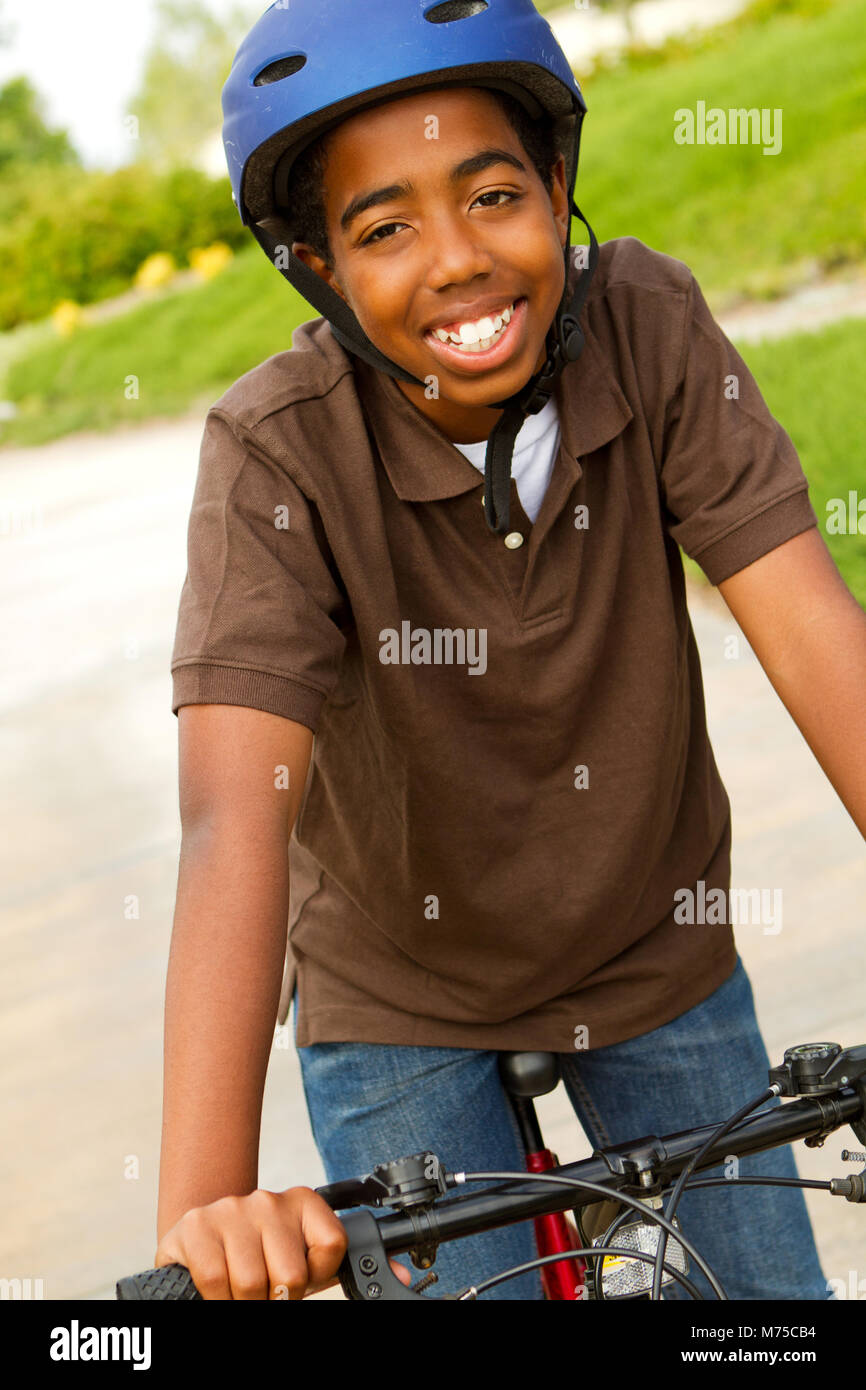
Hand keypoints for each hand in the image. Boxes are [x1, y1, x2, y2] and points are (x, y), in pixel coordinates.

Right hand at [154, 1186, 412, 1298]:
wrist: (201, 1236)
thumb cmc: (260, 1253)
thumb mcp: (305, 1258)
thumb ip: (344, 1264)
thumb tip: (401, 1275)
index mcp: (303, 1202)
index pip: (332, 1245)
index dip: (315, 1275)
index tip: (299, 1280)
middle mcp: (269, 1200)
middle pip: (291, 1275)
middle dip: (277, 1296)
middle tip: (266, 1292)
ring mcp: (232, 1210)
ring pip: (253, 1283)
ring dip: (245, 1300)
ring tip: (240, 1288)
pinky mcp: (196, 1225)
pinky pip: (216, 1280)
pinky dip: (218, 1297)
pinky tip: (218, 1286)